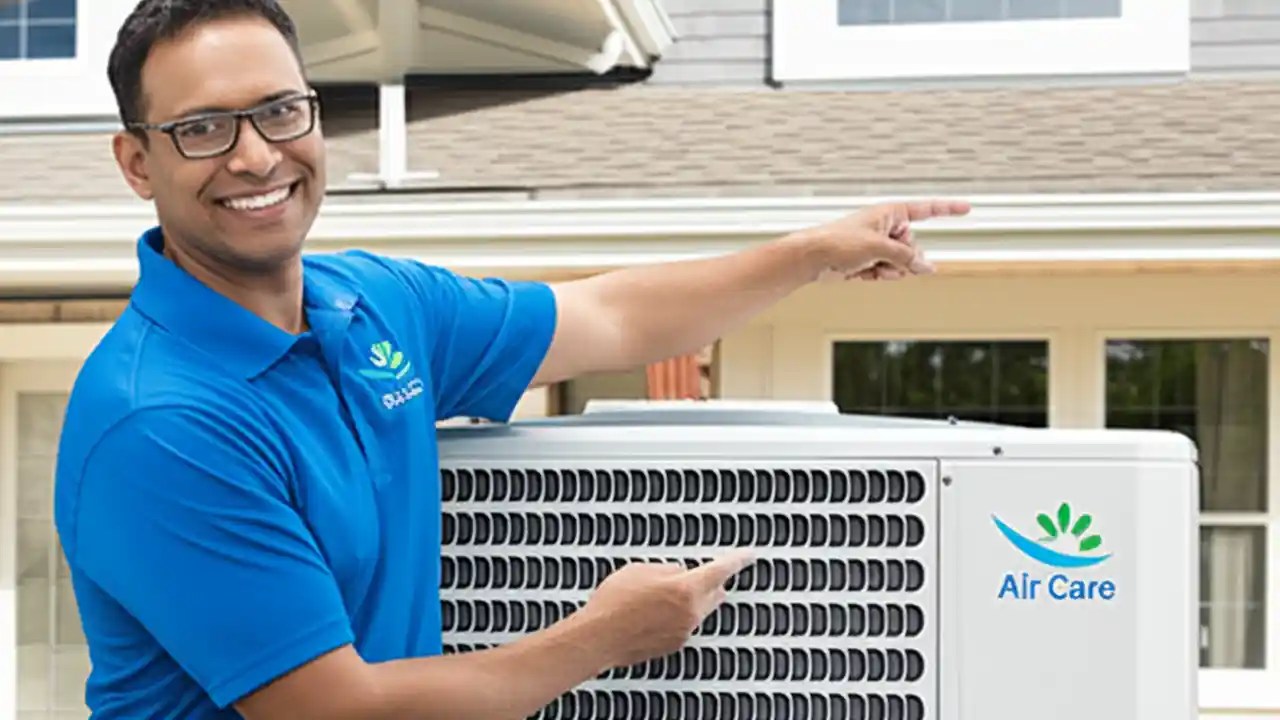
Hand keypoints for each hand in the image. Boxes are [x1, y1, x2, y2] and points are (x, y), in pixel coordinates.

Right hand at [577, 550, 755, 668]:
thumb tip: (678, 573)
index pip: (722, 569)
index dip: (738, 559)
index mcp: (686, 589)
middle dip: (710, 582)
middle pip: (714, 593)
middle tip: (700, 573)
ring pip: (699, 610)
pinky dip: (676, 615)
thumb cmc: (614, 603)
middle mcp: (691, 613)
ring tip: (661, 594)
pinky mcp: (673, 645)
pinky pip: (685, 624)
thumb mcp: (640, 569)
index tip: (750, 555)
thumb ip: (668, 569)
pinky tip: (653, 612)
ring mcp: (684, 632)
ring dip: (690, 599)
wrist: (597, 638)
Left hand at [798, 199, 970, 281]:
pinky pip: (889, 273)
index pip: (926, 209)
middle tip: (883, 258)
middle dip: (904, 257)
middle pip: (914, 247)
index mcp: (890, 213)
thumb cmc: (838, 242)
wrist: (812, 259)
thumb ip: (907, 257)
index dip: (947, 209)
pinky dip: (879, 276)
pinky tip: (862, 273)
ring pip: (903, 264)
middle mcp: (887, 227)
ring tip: (869, 265)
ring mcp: (879, 246)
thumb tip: (928, 267)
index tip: (968, 208)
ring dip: (890, 269)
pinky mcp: (871, 262)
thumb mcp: (879, 247)